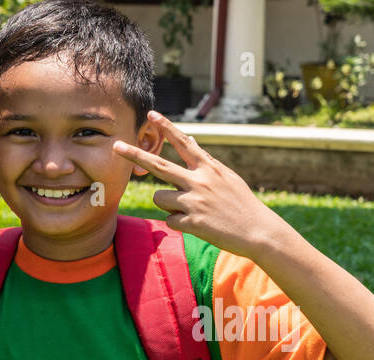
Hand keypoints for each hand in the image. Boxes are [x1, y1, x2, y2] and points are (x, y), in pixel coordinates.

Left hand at [112, 110, 286, 259]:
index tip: (152, 114)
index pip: (184, 142)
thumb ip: (204, 162)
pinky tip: (198, 225)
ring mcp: (194, 201)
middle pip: (159, 166)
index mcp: (209, 168)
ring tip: (190, 210)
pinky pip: (169, 220)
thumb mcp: (226, 177)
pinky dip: (179, 223)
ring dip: (168, 205)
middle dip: (135, 155)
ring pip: (159, 198)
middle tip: (115, 146)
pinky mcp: (192, 222)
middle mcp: (199, 181)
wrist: (258, 231)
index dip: (167, 127)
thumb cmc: (241, 204)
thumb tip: (190, 140)